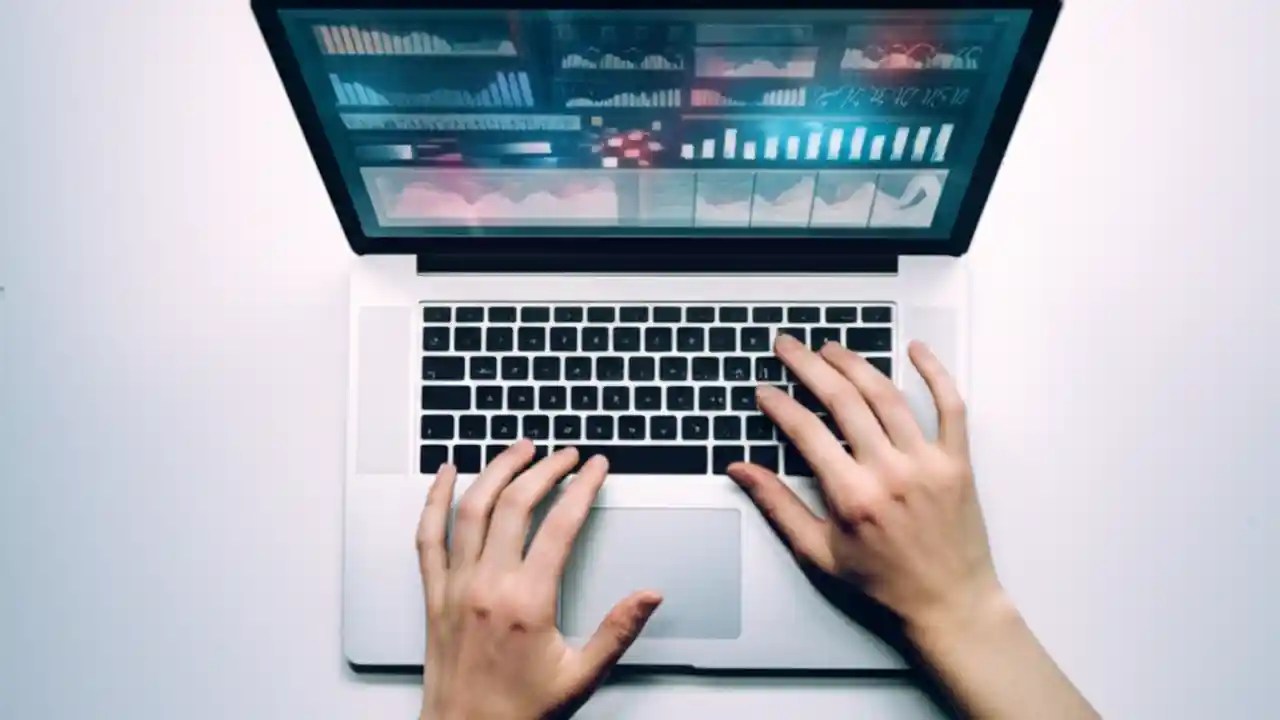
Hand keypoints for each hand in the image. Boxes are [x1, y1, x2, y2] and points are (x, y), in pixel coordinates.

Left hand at [417, 442, 661, 719]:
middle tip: (567, 454)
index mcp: (527, 602)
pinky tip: (445, 474)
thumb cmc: (519, 711)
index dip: (583, 487)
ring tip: (520, 448)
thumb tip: (649, 595)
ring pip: (472, 508)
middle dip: (545, 468)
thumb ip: (618, 631)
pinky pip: (428, 535)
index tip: (596, 468)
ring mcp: (456, 585)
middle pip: (516, 504)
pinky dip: (435, 499)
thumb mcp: (581, 675)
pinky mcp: (434, 593)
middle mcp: (487, 585)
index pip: (560, 524)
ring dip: (497, 470)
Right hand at [728, 336, 1003, 633]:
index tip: (765, 392)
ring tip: (831, 348)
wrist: (948, 604)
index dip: (780, 405)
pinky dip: (935, 373)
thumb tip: (741, 470)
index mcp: (852, 496)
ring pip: (887, 395)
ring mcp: (927, 462)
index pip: (806, 432)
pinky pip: (951, 406)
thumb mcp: (818, 552)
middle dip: (808, 366)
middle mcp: (890, 472)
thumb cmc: (884, 584)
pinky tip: (916, 350)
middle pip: (843, 399)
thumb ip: (777, 505)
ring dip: (855, 363)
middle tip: (788, 346)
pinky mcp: (957, 461)